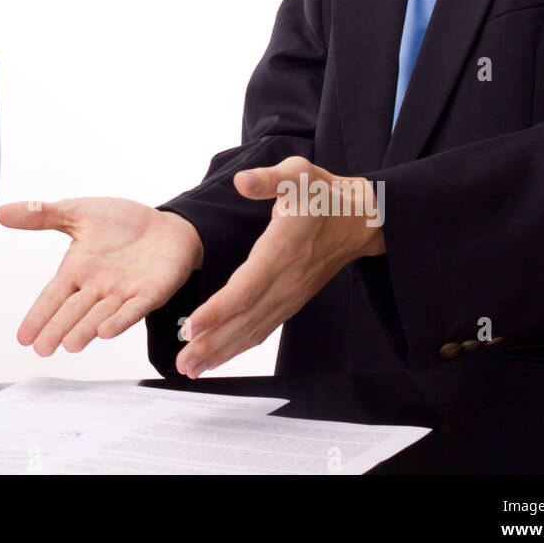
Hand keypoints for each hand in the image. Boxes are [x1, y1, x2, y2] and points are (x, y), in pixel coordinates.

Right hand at [0, 197, 203, 354]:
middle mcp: (98, 287)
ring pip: (100, 315)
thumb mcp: (78, 213)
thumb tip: (1, 212)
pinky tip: (106, 332)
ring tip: (70, 345)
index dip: (38, 315)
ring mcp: (124, 293)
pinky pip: (133, 309)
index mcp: (78, 271)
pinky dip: (120, 320)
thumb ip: (43, 215)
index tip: (22, 337)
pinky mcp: (151, 293)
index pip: (53, 296)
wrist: (167, 225)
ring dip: (85, 330)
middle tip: (42, 349)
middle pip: (73, 311)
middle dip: (57, 329)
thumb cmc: (122, 223)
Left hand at [175, 155, 384, 377]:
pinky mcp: (293, 300)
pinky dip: (240, 345)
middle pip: (245, 319)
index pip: (246, 288)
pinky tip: (220, 355)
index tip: (192, 327)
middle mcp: (286, 281)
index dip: (218, 310)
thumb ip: (269, 179)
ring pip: (253, 330)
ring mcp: (291, 295)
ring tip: (192, 368)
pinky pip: (264, 328)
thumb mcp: (299, 174)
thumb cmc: (324, 194)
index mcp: (282, 251)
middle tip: (182, 362)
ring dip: (223, 351)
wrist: (361, 218)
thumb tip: (243, 181)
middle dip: (212, 343)